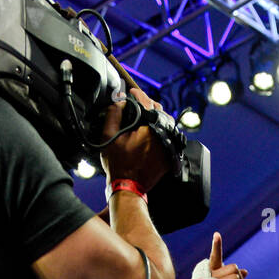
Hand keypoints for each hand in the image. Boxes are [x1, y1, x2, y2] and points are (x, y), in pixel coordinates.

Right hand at [101, 72, 172, 192]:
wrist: (129, 187)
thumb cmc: (118, 164)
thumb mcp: (108, 136)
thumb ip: (113, 114)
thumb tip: (119, 99)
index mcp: (148, 127)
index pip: (145, 101)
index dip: (137, 94)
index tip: (131, 92)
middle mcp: (162, 133)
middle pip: (159, 110)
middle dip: (148, 103)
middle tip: (138, 103)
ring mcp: (168, 144)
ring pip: (166, 122)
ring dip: (156, 116)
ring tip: (146, 115)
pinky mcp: (169, 154)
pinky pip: (168, 135)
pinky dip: (161, 130)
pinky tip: (152, 129)